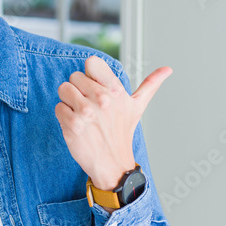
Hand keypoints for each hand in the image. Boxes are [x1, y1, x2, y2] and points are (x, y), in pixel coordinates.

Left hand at [55, 56, 171, 191]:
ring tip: (81, 114)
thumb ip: (150, 84)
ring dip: (68, 102)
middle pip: (74, 77)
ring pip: (63, 89)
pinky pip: (58, 107)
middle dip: (78, 90)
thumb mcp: (137, 107)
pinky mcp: (72, 124)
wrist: (112, 163)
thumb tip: (167, 69)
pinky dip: (63, 116)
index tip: (95, 88)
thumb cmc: (122, 133)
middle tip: (89, 106)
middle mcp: (102, 99)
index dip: (90, 75)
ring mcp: (86, 112)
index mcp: (117, 90)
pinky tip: (76, 125)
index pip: (91, 63)